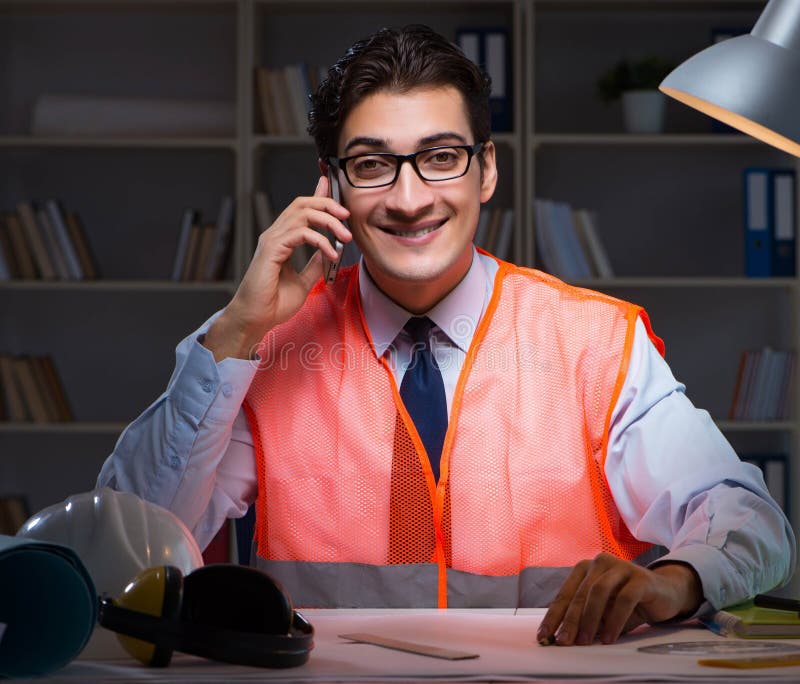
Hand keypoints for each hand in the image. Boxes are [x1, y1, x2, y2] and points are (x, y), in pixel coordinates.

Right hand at [203, 175, 350, 360]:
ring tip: (345, 236)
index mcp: (282, 240)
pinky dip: (320, 240)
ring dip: (329, 221)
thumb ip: (315, 264)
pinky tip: (331, 253)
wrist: (256, 319)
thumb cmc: (273, 303)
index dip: (317, 194)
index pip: (301, 209)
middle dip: (327, 204)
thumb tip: (330, 251)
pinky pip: (300, 233)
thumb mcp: (304, 281)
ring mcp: (272, 240)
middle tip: (347, 216)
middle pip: (302, 203)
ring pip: (303, 213)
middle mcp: (275, 235)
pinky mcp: (271, 249)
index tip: (330, 183)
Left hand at [536, 553, 702, 645]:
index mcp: (586, 568)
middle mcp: (600, 563)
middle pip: (579, 593)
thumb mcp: (603, 612)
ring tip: (585, 641)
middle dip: (569, 620)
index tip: (544, 635)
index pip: (565, 593)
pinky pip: (624, 599)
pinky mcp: (640, 577)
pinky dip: (614, 620)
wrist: (665, 593)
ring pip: (598, 592)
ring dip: (589, 619)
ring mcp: (620, 567)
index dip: (554, 616)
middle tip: (563, 641)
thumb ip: (586, 619)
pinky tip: (609, 637)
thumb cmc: (628, 603)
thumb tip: (563, 638)